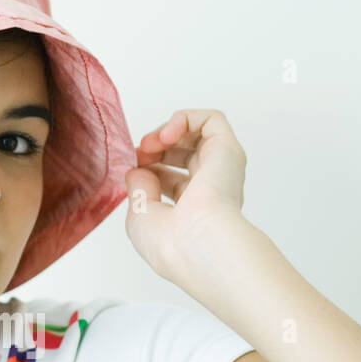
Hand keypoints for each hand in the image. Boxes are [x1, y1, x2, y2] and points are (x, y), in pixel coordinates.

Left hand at [123, 109, 248, 280]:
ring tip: (152, 142)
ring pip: (198, 134)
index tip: (133, 166)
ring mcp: (221, 168)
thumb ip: (138, 189)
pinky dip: (185, 118)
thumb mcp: (139, 215)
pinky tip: (167, 134)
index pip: (172, 179)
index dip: (149, 166)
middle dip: (156, 148)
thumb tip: (139, 169)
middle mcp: (211, 189)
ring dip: (167, 130)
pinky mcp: (228, 150)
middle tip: (140, 152)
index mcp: (193, 210)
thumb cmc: (170, 242)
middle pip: (184, 154)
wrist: (196, 243)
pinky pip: (211, 120)